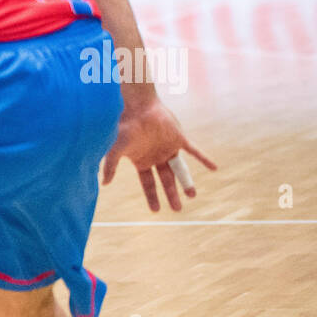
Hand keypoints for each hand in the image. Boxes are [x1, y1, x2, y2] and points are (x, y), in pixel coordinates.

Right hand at [102, 99, 216, 211]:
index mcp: (142, 162)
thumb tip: (103, 184)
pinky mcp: (179, 139)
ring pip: (179, 170)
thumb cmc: (123, 127)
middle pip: (165, 180)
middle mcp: (156, 157)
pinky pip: (194, 151)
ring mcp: (168, 148)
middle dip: (171, 195)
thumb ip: (110, 166)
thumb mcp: (115, 149)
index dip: (152, 197)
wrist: (137, 106)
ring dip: (186, 182)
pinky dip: (204, 159)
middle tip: (177, 209)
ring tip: (192, 196)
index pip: (148, 184)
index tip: (155, 210)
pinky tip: (214, 168)